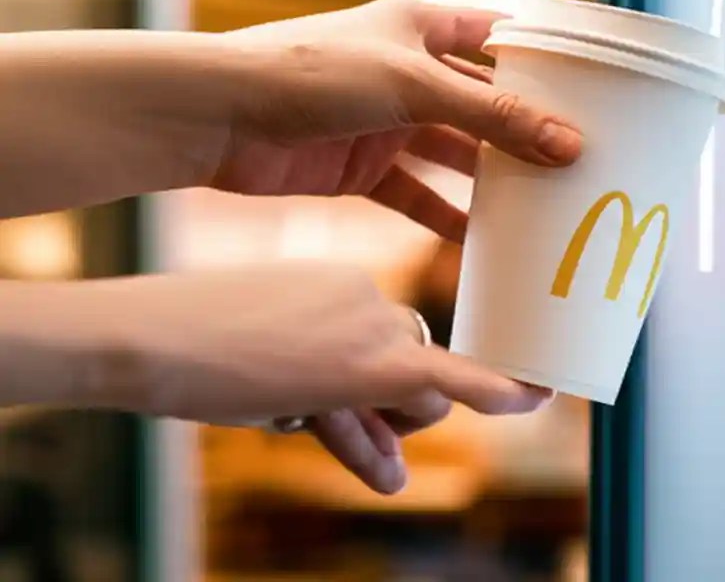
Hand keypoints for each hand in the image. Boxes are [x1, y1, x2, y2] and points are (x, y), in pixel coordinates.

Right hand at [96, 263, 550, 492]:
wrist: (149, 337)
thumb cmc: (192, 354)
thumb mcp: (272, 380)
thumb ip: (340, 418)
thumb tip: (397, 478)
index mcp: (342, 285)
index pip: (386, 339)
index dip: (390, 381)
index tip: (395, 394)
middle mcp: (368, 295)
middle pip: (415, 366)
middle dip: (392, 414)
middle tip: (351, 436)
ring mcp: (372, 323)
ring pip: (420, 394)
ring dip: (386, 432)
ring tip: (327, 432)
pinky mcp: (371, 360)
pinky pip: (454, 378)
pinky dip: (499, 391)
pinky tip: (537, 396)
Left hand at [216, 0, 582, 241]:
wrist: (218, 118)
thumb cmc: (309, 74)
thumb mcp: (414, 88)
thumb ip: (492, 118)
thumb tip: (570, 146)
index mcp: (423, 27)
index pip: (499, 37)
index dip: (544, 62)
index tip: (594, 93)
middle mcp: (409, 71)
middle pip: (484, 104)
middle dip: (527, 134)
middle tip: (580, 166)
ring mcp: (387, 122)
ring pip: (455, 155)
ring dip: (492, 182)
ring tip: (542, 211)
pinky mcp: (363, 168)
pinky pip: (418, 195)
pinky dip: (446, 219)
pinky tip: (480, 245)